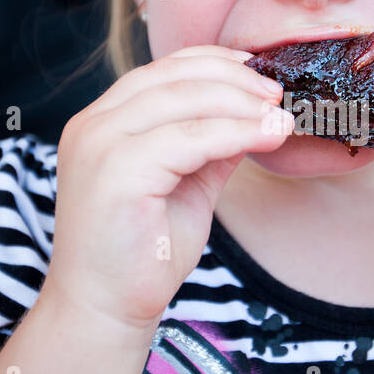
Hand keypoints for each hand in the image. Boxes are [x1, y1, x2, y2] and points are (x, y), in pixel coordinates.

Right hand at [42, 46, 291, 338]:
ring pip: (183, 100)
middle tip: (279, 96)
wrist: (105, 310)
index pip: (162, 70)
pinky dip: (236, 133)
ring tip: (280, 117)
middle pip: (174, 77)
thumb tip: (257, 116)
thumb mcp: (186, 185)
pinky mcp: (116, 171)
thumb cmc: (141, 253)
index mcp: (102, 121)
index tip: (260, 74)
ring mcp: (99, 144)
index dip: (216, 64)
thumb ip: (211, 147)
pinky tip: (268, 138)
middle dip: (235, 82)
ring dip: (241, 105)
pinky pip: (189, 138)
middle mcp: (93, 124)